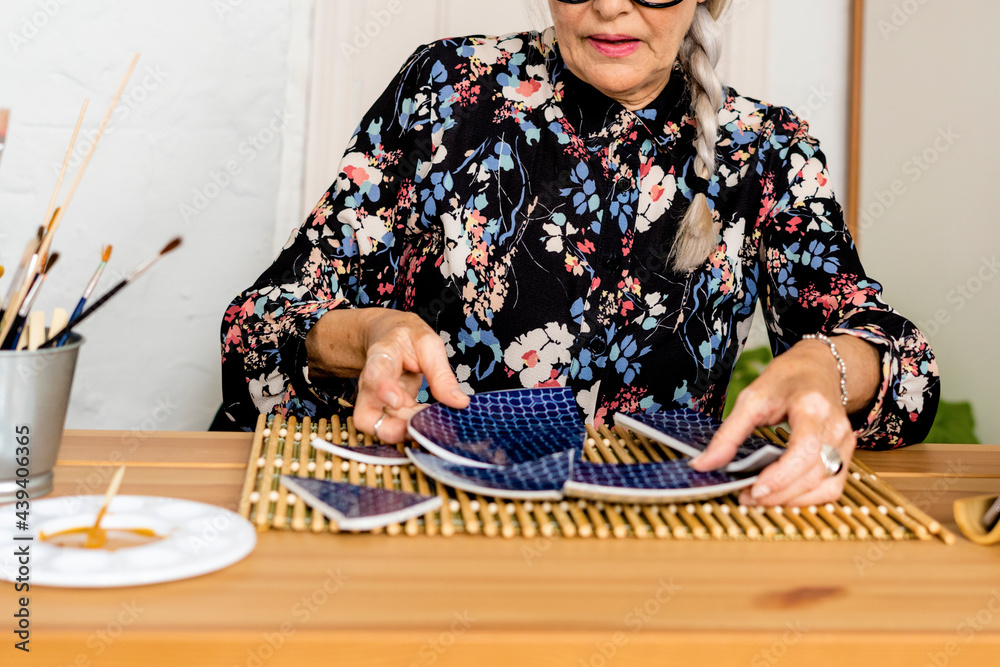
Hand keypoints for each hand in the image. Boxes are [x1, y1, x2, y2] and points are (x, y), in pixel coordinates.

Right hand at [306, 308, 469, 442]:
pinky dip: (410, 430)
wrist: (388, 336)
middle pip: (366, 414)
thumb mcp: (429, 345)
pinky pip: (392, 429)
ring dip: (405, 433)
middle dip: (392, 428)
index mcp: (382, 356)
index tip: (398, 402)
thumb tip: (460, 403)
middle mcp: (370, 384)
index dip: (384, 389)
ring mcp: (373, 401)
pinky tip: (427, 423)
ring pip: (378, 427)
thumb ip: (441, 374)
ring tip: (430, 425)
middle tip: (420, 427)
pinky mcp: (383, 412)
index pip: (377, 373)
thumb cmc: (408, 339)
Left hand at [689, 339, 861, 505]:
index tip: (754, 489)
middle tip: (747, 497)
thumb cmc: (785, 380)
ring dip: (792, 500)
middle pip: (813, 474)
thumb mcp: (750, 398)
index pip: (805, 449)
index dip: (781, 476)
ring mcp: (845, 443)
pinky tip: (783, 495)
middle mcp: (835, 427)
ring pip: (825, 487)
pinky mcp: (846, 455)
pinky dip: (807, 498)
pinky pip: (832, 488)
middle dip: (778, 493)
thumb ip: (728, 434)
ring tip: (761, 498)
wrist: (818, 369)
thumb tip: (704, 465)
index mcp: (812, 407)